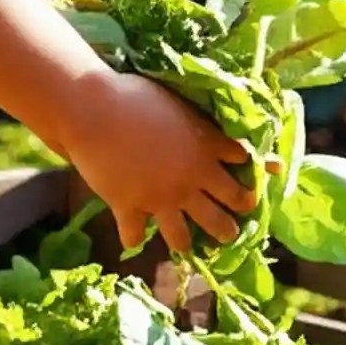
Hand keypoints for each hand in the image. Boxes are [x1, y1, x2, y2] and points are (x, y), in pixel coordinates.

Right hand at [57, 70, 258, 252]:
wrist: (95, 110)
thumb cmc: (138, 96)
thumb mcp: (182, 104)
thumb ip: (203, 126)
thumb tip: (223, 138)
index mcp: (206, 151)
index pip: (241, 171)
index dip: (248, 184)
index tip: (250, 195)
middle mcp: (189, 181)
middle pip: (220, 215)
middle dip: (229, 228)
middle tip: (231, 232)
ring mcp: (160, 199)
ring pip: (181, 236)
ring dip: (186, 243)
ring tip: (187, 248)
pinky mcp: (129, 208)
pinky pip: (135, 235)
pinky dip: (133, 237)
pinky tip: (133, 238)